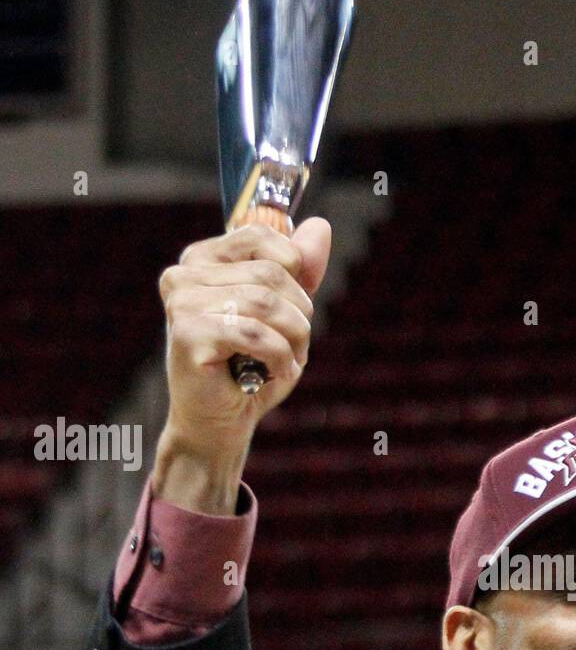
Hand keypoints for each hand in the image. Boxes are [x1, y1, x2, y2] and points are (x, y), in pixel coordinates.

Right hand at [157, 215, 331, 462]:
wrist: (218, 423)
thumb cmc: (249, 369)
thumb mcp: (285, 314)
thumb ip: (301, 272)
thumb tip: (320, 226)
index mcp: (203, 259)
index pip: (262, 236)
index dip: (295, 274)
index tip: (294, 309)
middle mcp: (184, 274)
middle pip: (271, 273)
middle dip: (300, 314)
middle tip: (296, 346)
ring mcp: (182, 302)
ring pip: (267, 302)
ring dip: (294, 337)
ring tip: (289, 361)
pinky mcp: (188, 333)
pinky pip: (256, 332)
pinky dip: (280, 356)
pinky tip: (275, 372)